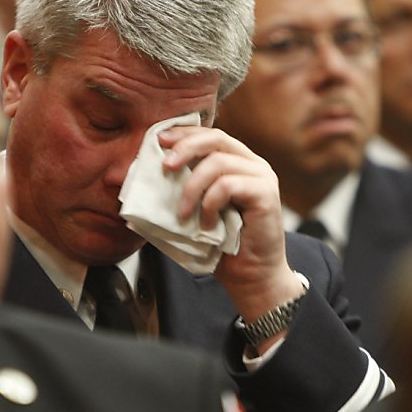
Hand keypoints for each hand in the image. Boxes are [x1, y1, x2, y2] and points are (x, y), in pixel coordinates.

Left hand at [158, 126, 304, 325]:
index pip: (209, 135)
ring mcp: (262, 177)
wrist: (251, 277)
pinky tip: (206, 225)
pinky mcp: (266, 194)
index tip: (158, 140)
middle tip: (165, 166)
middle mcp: (252, 164)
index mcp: (237, 162)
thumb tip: (144, 176)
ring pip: (218, 163)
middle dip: (185, 148)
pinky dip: (209, 204)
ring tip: (183, 213)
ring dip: (192, 187)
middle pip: (216, 138)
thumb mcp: (195, 211)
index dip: (184, 134)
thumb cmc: (222, 246)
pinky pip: (228, 186)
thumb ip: (181, 189)